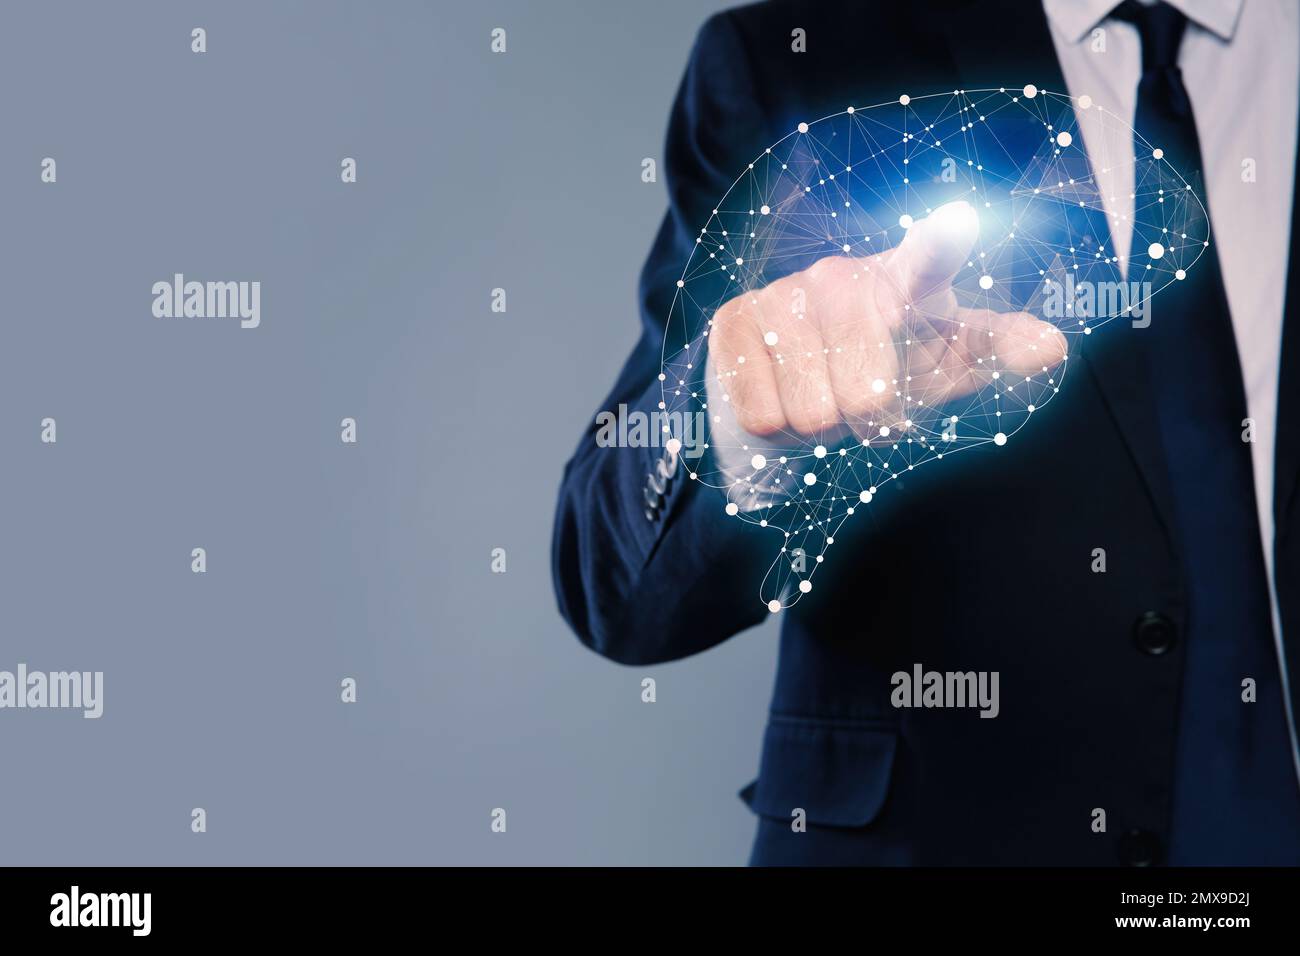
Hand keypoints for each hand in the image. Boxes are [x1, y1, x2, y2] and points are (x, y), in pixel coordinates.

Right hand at [706, 201, 1066, 443]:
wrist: (799, 380)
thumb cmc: (889, 366)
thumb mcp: (950, 361)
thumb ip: (999, 351)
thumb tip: (1053, 349)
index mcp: (907, 283)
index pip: (929, 261)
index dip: (942, 243)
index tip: (958, 223)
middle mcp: (842, 278)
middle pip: (867, 398)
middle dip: (867, 424)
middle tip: (861, 404)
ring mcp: (783, 295)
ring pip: (811, 414)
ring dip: (819, 428)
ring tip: (820, 399)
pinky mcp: (733, 321)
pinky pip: (763, 415)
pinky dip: (776, 427)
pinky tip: (782, 398)